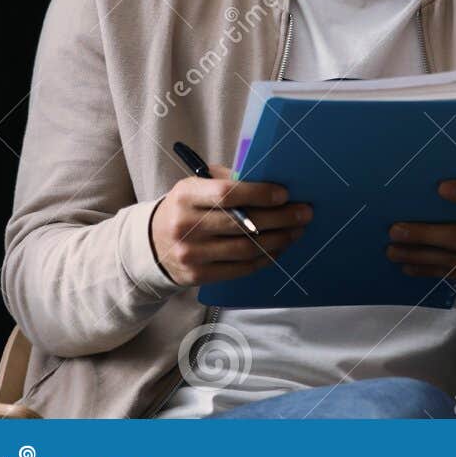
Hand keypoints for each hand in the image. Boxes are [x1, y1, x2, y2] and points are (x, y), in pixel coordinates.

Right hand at [150, 165, 311, 286]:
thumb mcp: (198, 185)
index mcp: (185, 195)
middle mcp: (185, 225)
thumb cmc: (187, 207)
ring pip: (245, 249)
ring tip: (296, 230)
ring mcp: (190, 253)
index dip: (259, 194)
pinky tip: (279, 248)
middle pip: (242, 224)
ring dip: (278, 239)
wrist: (151, 243)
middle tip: (304, 213)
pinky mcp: (197, 275)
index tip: (284, 194)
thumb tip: (272, 182)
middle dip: (280, 218)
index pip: (227, 194)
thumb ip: (229, 181)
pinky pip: (240, 268)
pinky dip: (265, 258)